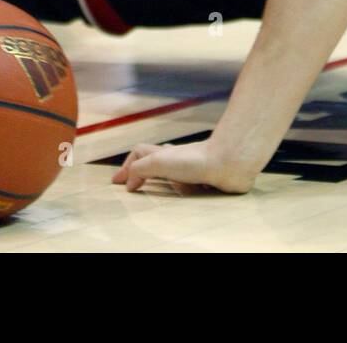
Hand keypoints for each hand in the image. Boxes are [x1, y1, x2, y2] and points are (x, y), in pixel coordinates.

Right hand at [111, 140, 257, 194]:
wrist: (228, 162)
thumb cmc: (195, 160)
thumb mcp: (159, 162)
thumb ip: (140, 169)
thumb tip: (128, 182)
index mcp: (164, 154)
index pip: (139, 155)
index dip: (128, 167)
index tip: (118, 182)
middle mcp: (178, 160)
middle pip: (157, 166)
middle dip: (147, 175)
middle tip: (137, 187)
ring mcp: (193, 170)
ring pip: (177, 178)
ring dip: (173, 186)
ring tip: (178, 190)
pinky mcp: (207, 180)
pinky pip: (194, 188)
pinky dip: (191, 192)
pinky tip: (196, 192)